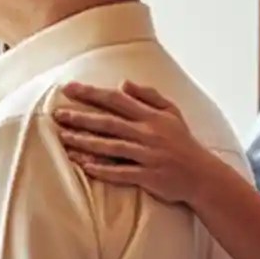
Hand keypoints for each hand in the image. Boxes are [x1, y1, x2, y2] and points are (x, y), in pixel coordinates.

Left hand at [51, 80, 221, 205]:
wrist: (202, 176)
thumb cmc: (182, 142)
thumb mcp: (171, 113)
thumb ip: (148, 96)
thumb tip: (123, 82)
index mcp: (151, 116)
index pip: (116, 100)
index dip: (91, 93)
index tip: (68, 88)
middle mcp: (147, 134)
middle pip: (108, 123)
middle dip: (80, 117)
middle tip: (57, 114)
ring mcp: (148, 155)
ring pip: (111, 147)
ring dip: (85, 142)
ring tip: (63, 138)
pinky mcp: (148, 176)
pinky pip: (121, 172)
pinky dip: (103, 169)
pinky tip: (84, 166)